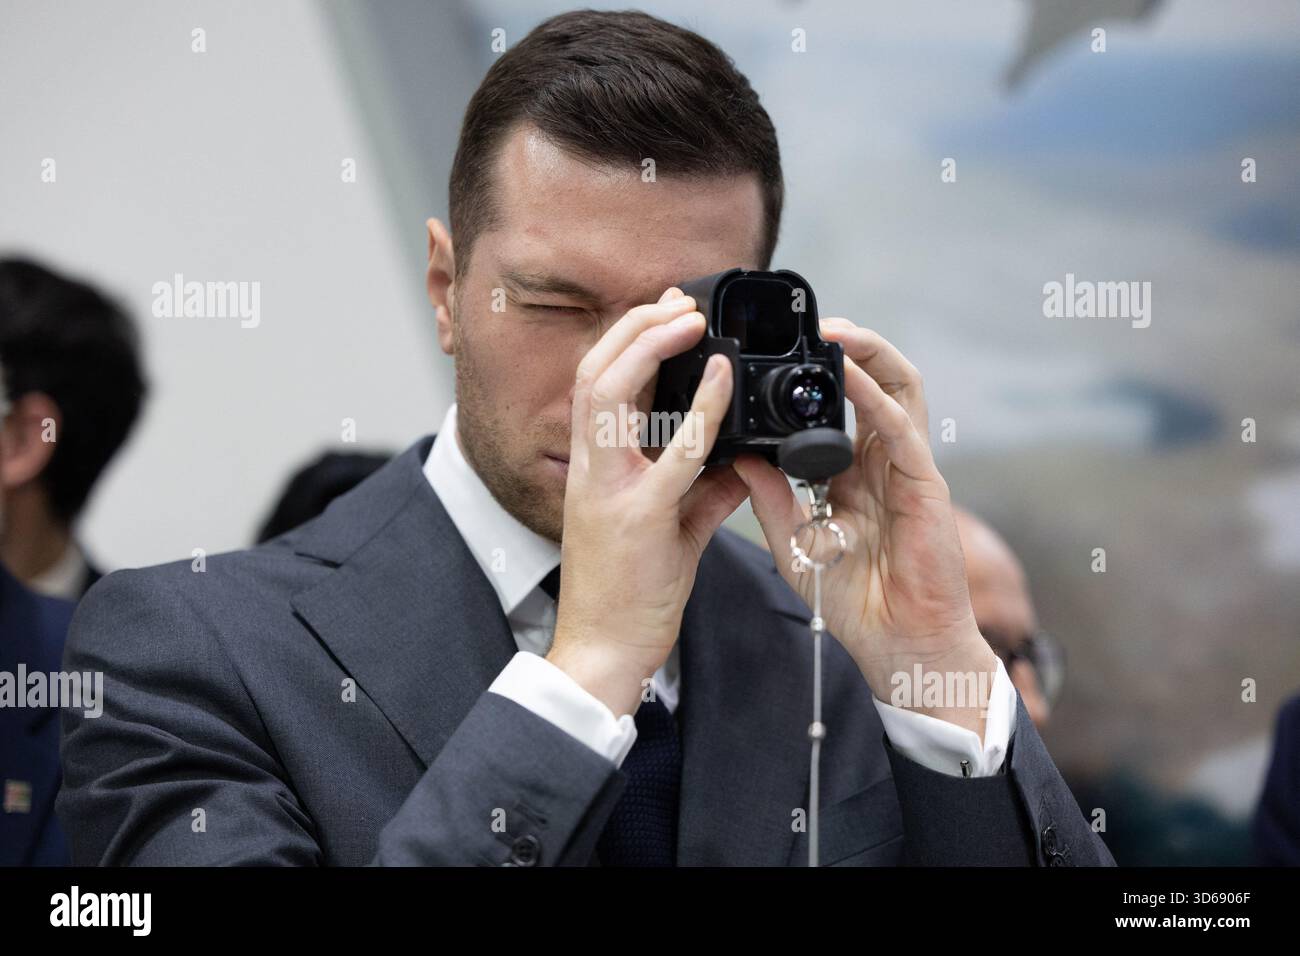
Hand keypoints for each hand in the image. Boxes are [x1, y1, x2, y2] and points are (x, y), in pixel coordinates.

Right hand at [547, 288, 748, 717]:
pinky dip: (701, 409)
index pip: (598, 385)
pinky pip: (671, 453)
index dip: (627, 341)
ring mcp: (608, 490)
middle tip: (678, 299)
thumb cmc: (628, 594)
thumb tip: (743, 458)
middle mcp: (590, 471)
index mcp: (593, 470)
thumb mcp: (670, 529)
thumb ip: (703, 489)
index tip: (666, 314)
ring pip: (607, 393)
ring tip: (687, 316)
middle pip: (594, 372)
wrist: (603, 654)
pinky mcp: (639, 518)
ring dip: (648, 344)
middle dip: (633, 326)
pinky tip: (724, 379)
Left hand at [733, 318, 996, 736]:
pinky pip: (901, 429)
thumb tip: (737, 455)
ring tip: (832, 329)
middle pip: (877, 382)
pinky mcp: (925, 486)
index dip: (820, 375)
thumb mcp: (794, 541)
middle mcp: (886, 461)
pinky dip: (874, 397)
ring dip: (867, 353)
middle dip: (849, 346)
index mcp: (857, 472)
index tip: (778, 354)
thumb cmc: (855, 601)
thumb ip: (770, 496)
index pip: (843, 407)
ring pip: (899, 389)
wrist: (899, 646)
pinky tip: (848, 375)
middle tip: (809, 323)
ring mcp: (909, 470)